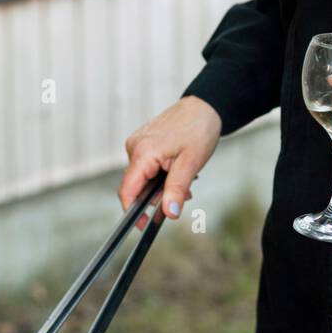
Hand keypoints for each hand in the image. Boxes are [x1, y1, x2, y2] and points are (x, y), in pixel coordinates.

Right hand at [119, 95, 222, 226]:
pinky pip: (147, 166)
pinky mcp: (143, 142)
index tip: (144, 225)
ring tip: (185, 179)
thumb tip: (168, 213)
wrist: (204, 106)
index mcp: (143, 153)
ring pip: (143, 177)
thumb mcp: (191, 163)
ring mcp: (138, 144)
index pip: (127, 191)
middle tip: (182, 196)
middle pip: (136, 186)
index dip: (133, 212)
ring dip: (162, 185)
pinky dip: (161, 174)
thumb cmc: (198, 129)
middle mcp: (135, 147)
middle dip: (157, 197)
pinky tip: (178, 169)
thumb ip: (177, 189)